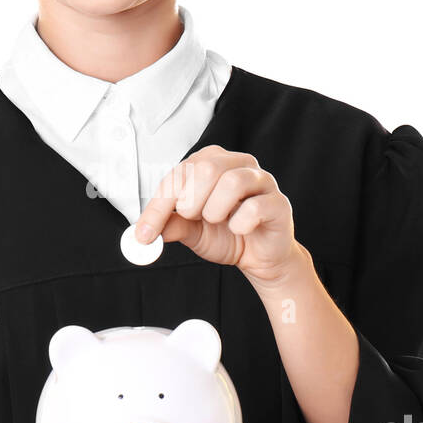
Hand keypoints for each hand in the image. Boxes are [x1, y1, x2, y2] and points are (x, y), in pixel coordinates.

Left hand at [135, 144, 307, 289]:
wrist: (260, 258)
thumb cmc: (229, 236)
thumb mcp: (192, 231)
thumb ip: (171, 224)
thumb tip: (144, 229)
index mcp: (212, 163)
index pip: (179, 174)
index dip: (158, 205)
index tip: (145, 234)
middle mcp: (237, 165)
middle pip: (206, 167)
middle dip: (191, 202)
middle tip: (194, 219)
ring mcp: (261, 181)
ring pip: (232, 182)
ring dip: (215, 211)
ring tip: (218, 222)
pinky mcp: (278, 202)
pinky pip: (255, 207)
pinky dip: (240, 224)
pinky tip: (240, 229)